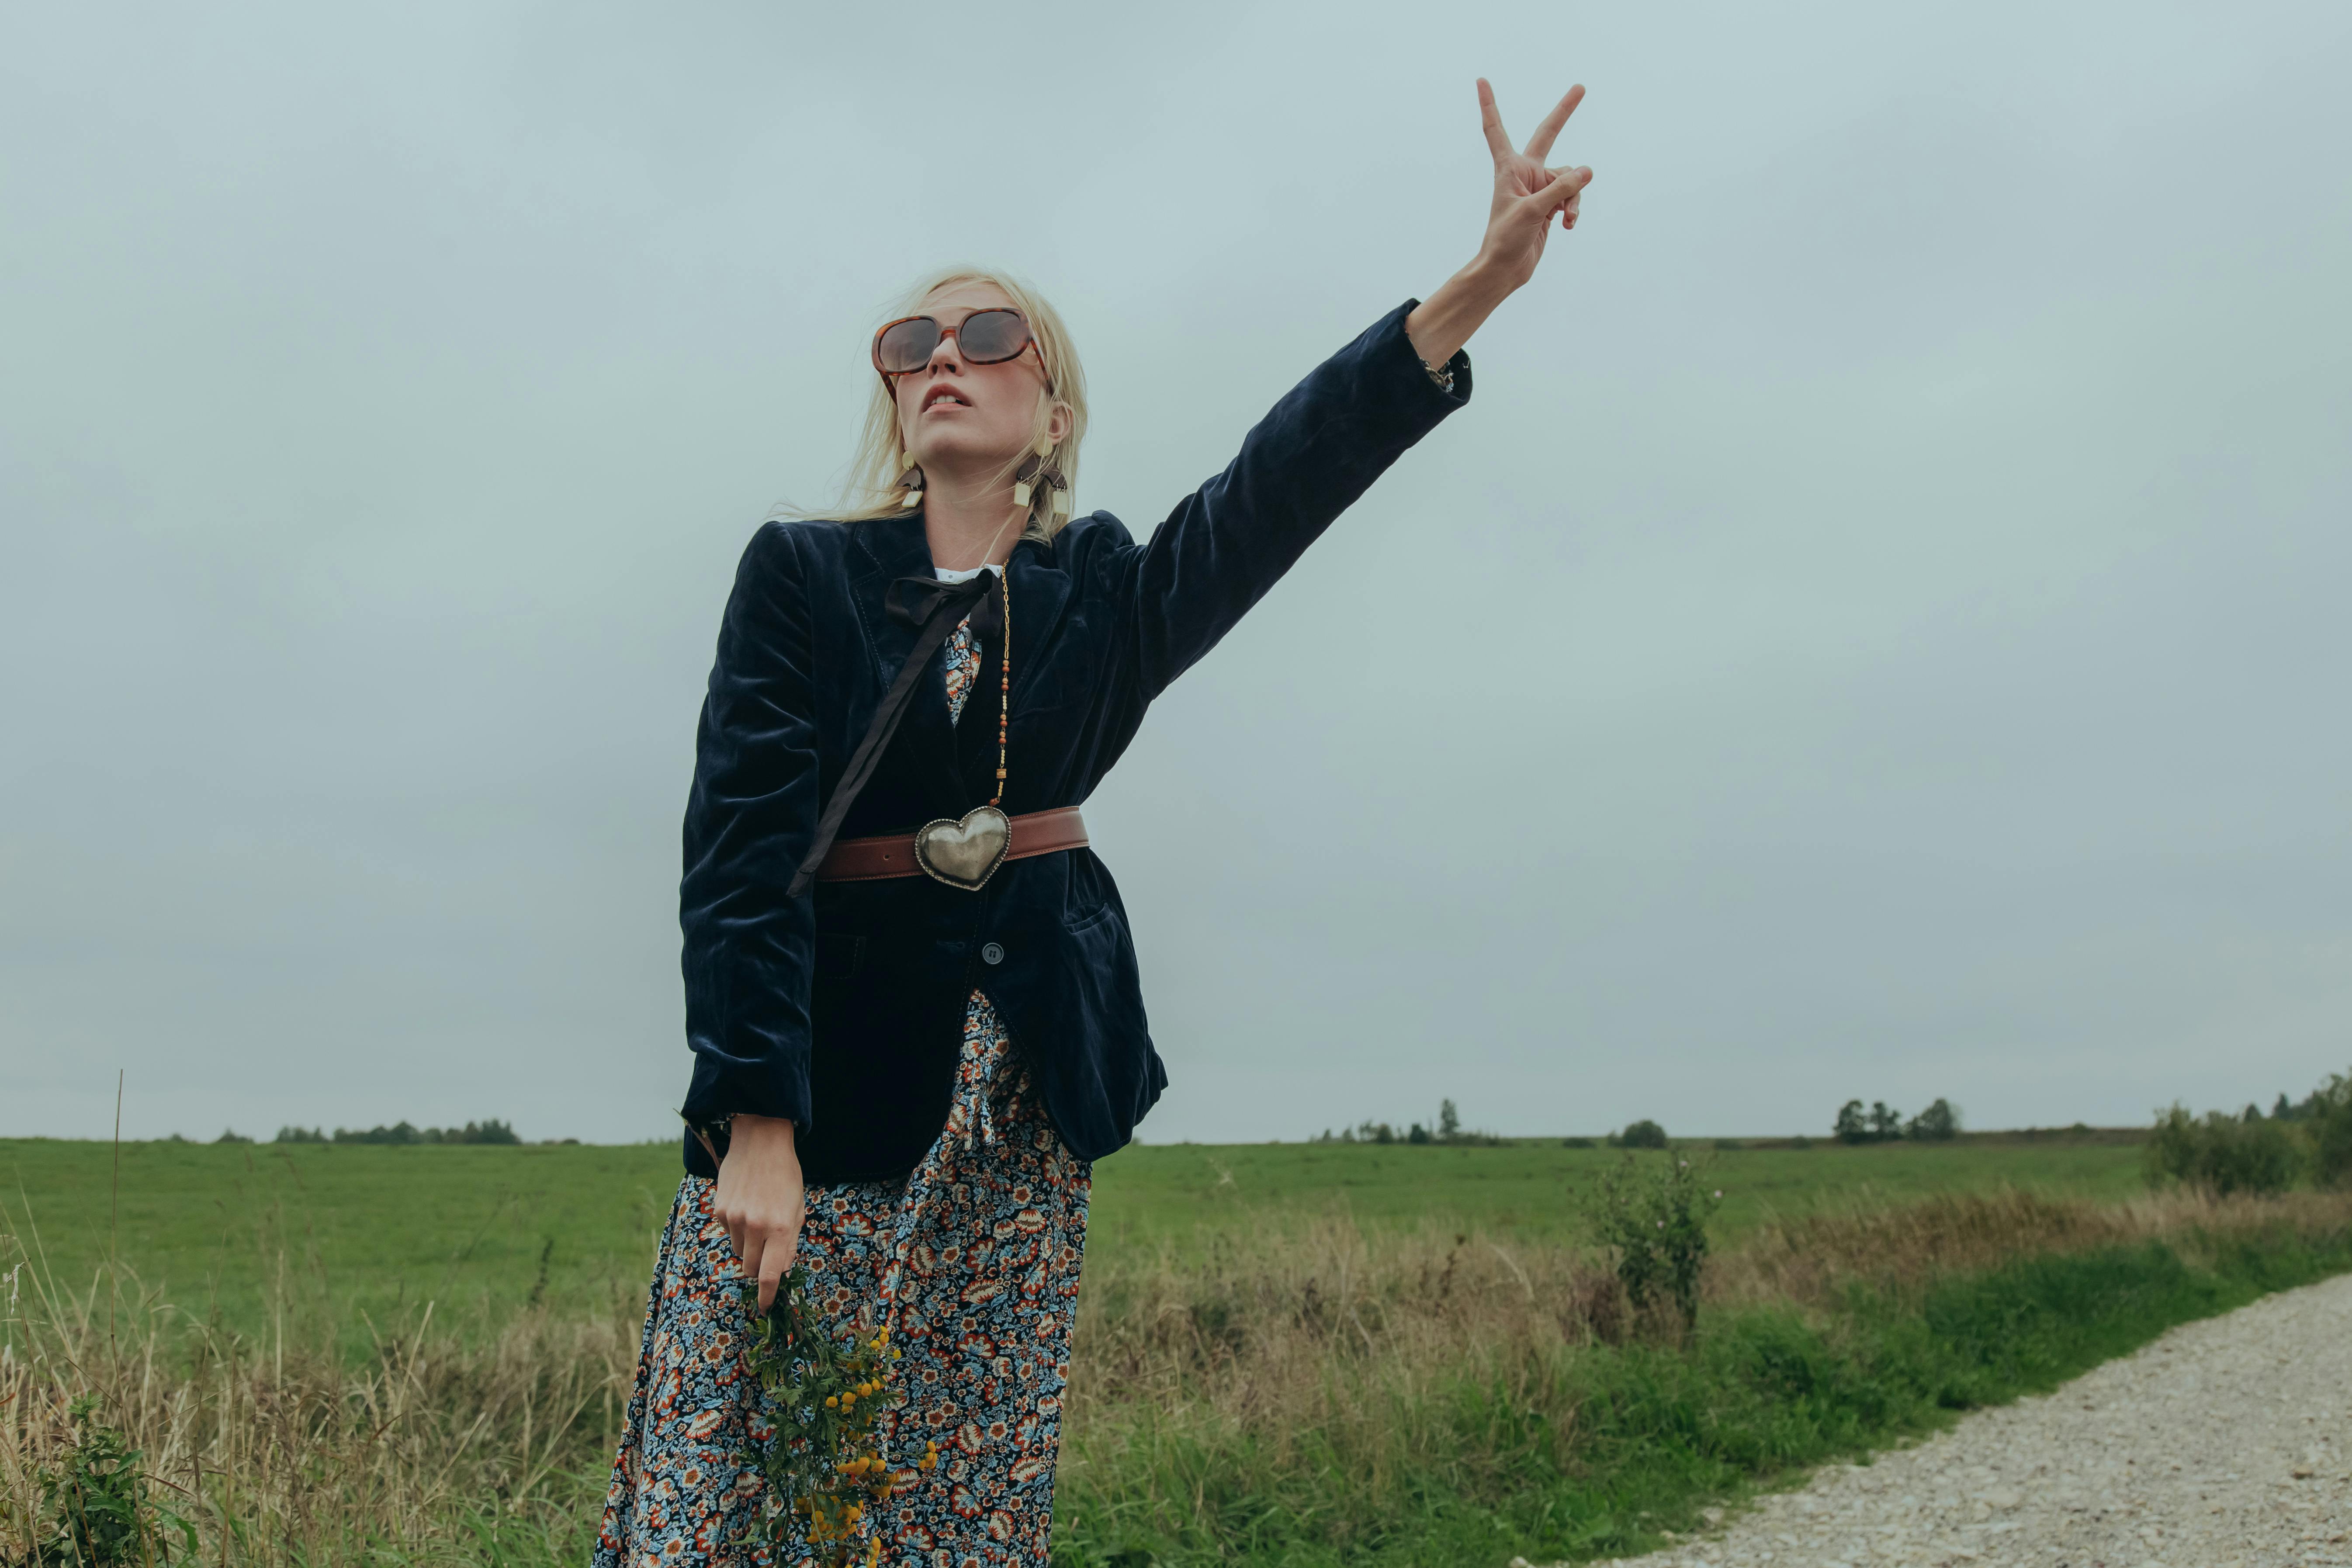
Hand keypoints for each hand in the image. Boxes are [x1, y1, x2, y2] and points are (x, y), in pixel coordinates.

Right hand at [711, 1112, 806, 1314]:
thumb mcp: (798, 1208)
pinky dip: (737, 1229)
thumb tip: (779, 1271)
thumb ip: (789, 1242)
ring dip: (748, 1247)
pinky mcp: (720, 1211)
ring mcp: (734, 1219)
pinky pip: (728, 1233)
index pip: (770, 1275)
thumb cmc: (785, 1175)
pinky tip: (746, 1207)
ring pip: (738, 1252)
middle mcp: (755, 1226)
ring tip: (758, 1221)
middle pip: (751, 1269)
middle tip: (767, 1252)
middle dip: (759, 1268)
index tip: (766, 1308)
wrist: (760, 1142)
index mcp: (780, 1228)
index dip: (767, 1297)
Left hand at [1474, 79, 1589, 290]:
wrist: (1505, 269)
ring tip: (1566, 218)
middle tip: (1581, 87)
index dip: (1489, 105)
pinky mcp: (1550, 204)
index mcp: (1509, 168)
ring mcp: (1539, 187)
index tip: (1480, 81)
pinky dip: (1574, 210)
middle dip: (1565, 113)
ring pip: (1570, 178)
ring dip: (1573, 197)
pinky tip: (1567, 225)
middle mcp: (1525, 172)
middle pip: (1548, 135)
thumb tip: (1587, 170)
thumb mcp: (1532, 211)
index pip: (1495, 129)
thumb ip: (1561, 188)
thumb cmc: (1506, 239)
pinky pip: (1572, 196)